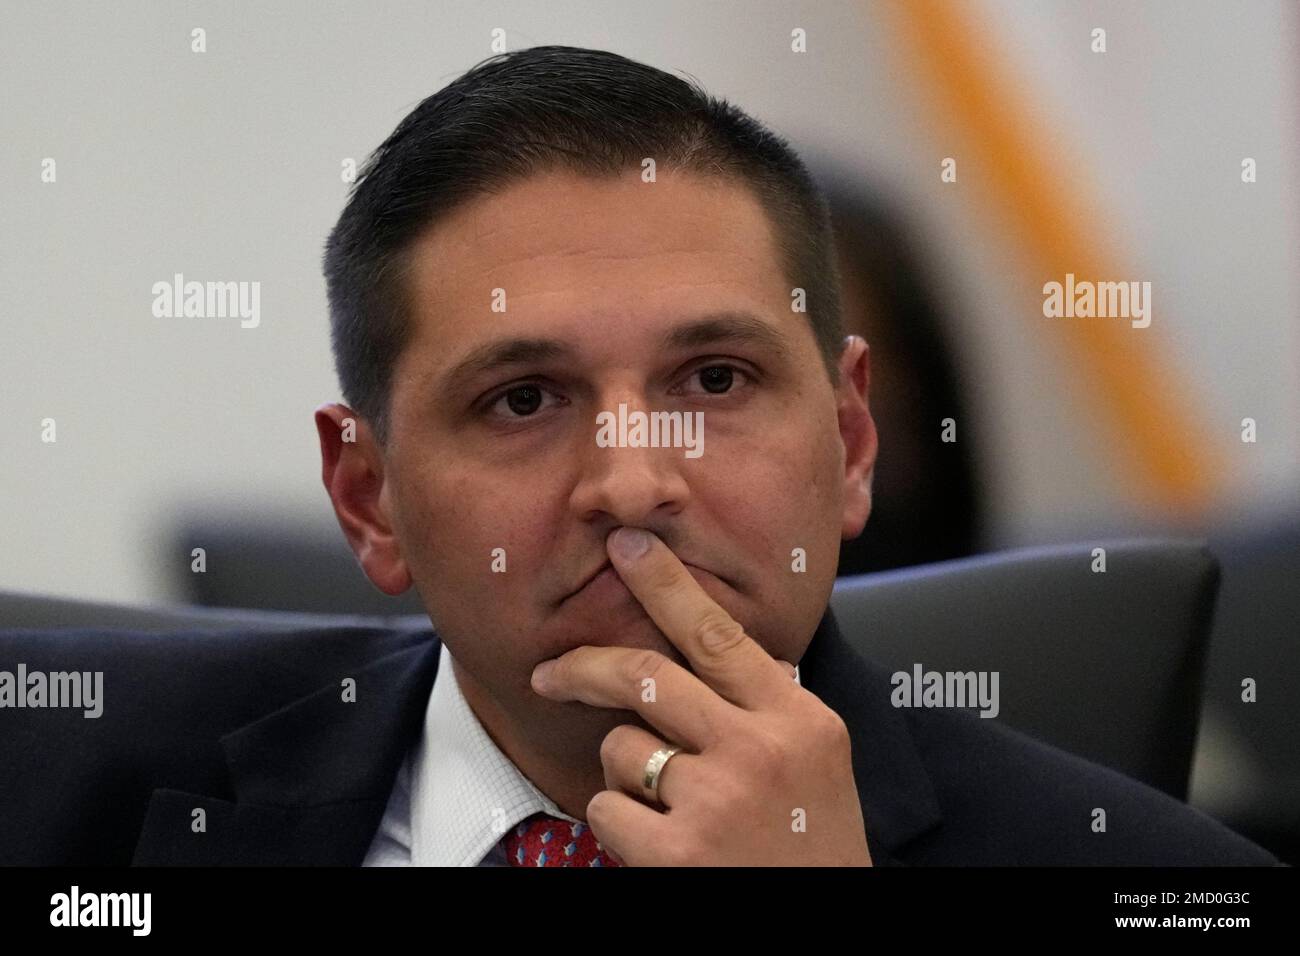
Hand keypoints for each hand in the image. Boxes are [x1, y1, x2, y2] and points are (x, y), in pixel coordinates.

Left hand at [529, 527, 871, 865]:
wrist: (819, 929)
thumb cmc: (812, 845)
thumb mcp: (816, 759)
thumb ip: (766, 704)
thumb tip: (703, 645)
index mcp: (799, 720)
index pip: (719, 634)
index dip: (666, 584)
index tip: (627, 546)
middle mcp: (759, 751)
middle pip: (648, 674)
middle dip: (585, 666)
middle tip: (551, 673)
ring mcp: (717, 801)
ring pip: (620, 747)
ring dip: (625, 773)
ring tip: (669, 807)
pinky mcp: (677, 853)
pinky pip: (606, 808)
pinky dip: (619, 824)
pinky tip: (660, 844)